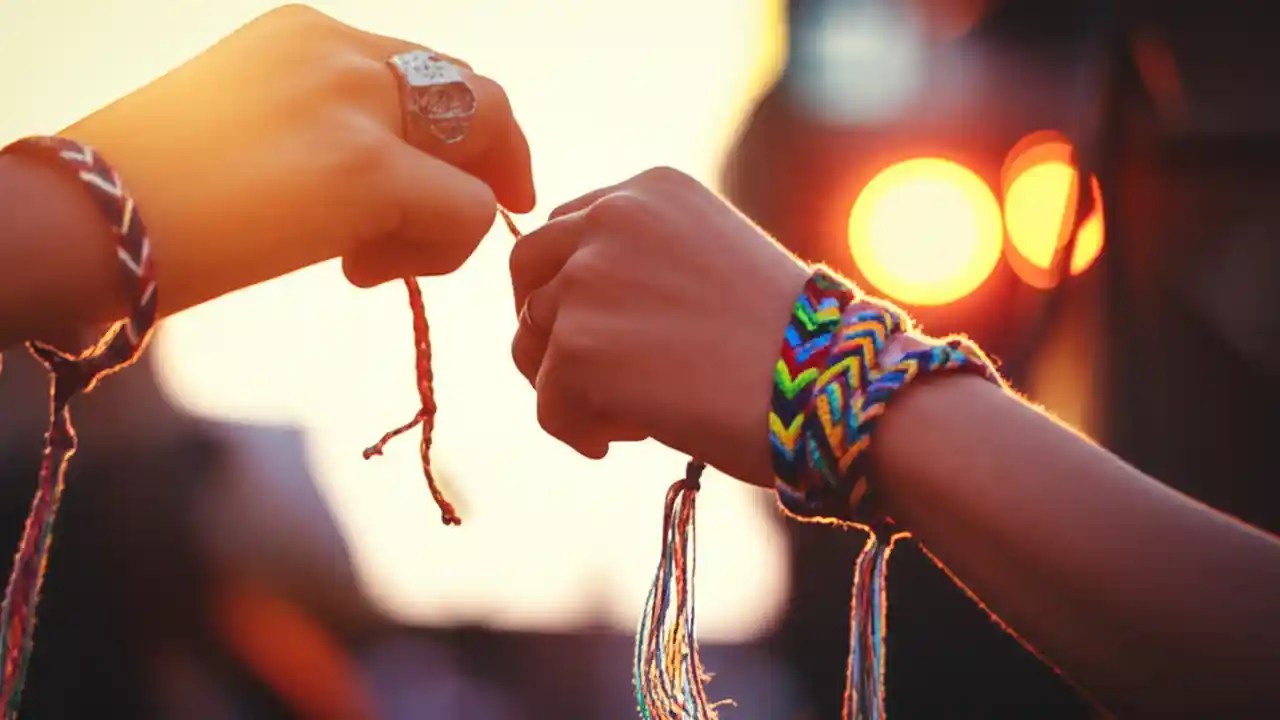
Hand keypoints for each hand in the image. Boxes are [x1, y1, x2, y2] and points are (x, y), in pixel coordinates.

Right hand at [61, 4, 533, 315]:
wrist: (83, 226)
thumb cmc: (150, 196)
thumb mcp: (251, 129)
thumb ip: (329, 131)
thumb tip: (402, 179)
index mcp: (305, 33)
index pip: (423, 68)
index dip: (455, 129)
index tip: (454, 176)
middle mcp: (335, 49)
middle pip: (474, 91)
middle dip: (495, 156)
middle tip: (486, 212)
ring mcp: (352, 104)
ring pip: (484, 142)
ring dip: (448, 215)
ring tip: (366, 261)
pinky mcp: (364, 170)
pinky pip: (468, 211)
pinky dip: (442, 252)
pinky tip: (364, 270)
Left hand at [508, 167, 808, 486]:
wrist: (826, 386)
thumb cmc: (787, 342)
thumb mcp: (710, 262)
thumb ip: (640, 263)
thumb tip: (567, 307)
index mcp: (648, 189)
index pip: (564, 229)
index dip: (569, 287)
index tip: (600, 331)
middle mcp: (610, 217)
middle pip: (527, 273)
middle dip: (545, 329)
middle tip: (582, 379)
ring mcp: (587, 280)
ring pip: (531, 343)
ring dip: (570, 387)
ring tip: (632, 416)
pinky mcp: (576, 348)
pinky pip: (547, 404)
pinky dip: (579, 431)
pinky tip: (633, 437)